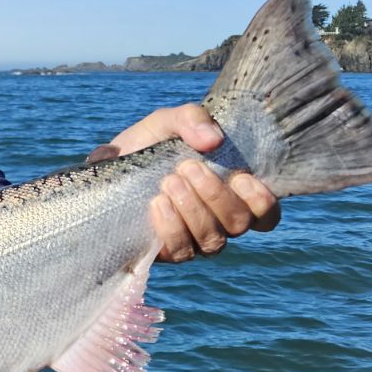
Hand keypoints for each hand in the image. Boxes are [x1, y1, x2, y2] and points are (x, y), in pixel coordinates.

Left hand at [87, 103, 279, 262]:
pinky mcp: (166, 251)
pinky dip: (171, 226)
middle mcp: (218, 221)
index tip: (241, 177)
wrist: (105, 169)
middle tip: (187, 167)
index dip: (262, 202)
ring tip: (169, 181)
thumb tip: (212, 139)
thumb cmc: (148, 145)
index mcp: (231, 192)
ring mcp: (194, 240)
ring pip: (212, 241)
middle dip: (216, 195)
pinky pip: (180, 250)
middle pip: (238, 224)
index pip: (266, 214)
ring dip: (193, 210)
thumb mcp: (168, 122)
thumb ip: (192, 119)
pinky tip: (157, 203)